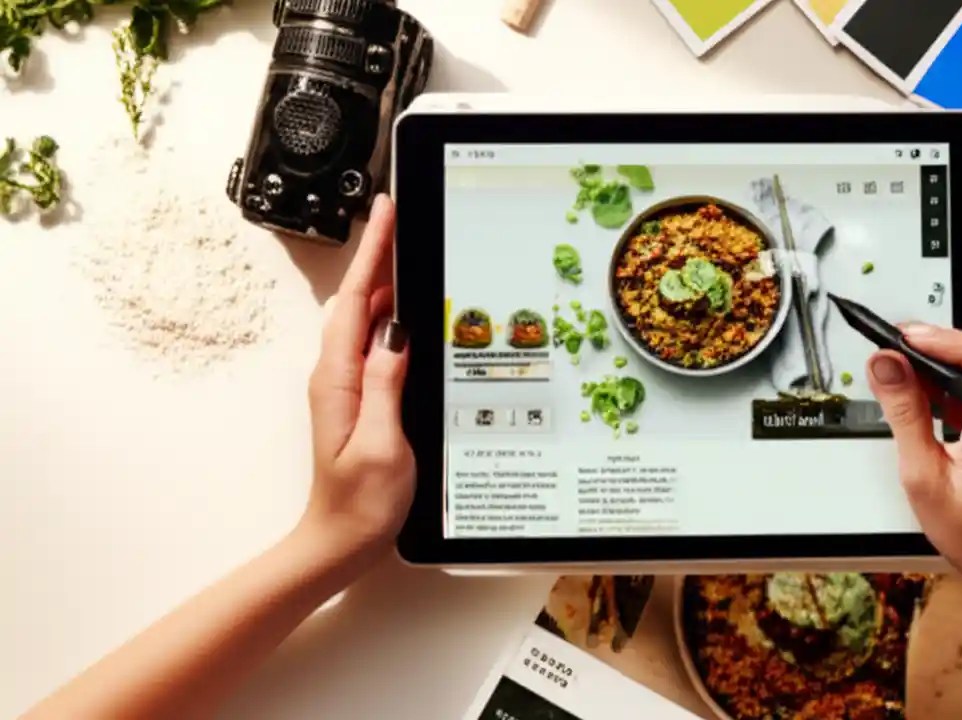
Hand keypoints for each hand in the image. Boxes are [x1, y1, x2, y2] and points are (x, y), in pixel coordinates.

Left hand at [301, 194, 414, 560]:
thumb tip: (397, 330)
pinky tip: (410, 313)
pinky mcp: (359, 399)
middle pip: (359, 300)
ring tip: (409, 250)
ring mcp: (346, 386)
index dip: (373, 252)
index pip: (357, 301)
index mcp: (339, 379)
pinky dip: (391, 317)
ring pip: (366, 320)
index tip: (386, 211)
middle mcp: (336, 375)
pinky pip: (374, 344)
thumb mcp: (384, 444)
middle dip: (379, 254)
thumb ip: (387, 383)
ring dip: (386, 283)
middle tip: (402, 216)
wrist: (339, 542)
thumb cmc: (362, 504)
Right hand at [866, 324, 961, 591]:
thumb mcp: (924, 476)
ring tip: (897, 364)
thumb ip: (905, 415)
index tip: (910, 340)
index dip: (955, 344)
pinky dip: (946, 381)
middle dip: (937, 346)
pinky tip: (919, 388)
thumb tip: (886, 366)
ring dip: (939, 361)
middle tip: (891, 346)